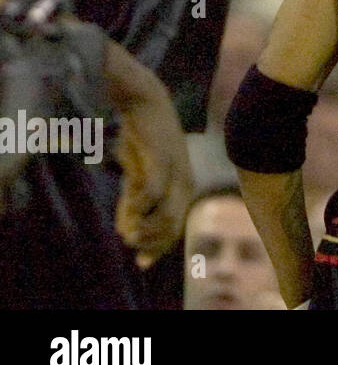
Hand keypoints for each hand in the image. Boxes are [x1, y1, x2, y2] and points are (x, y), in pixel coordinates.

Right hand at [114, 91, 193, 268]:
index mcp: (183, 186)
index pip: (176, 226)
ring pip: (166, 213)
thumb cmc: (142, 138)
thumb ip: (133, 201)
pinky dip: (139, 206)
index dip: (159, 247)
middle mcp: (184, 181)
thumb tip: (126, 232)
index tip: (141, 262)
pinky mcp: (163, 159)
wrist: (146, 102)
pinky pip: (153, 192)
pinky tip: (127, 209)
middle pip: (173, 225)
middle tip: (131, 245)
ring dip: (145, 228)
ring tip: (128, 232)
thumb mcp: (138, 174)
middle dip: (152, 242)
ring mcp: (176, 171)